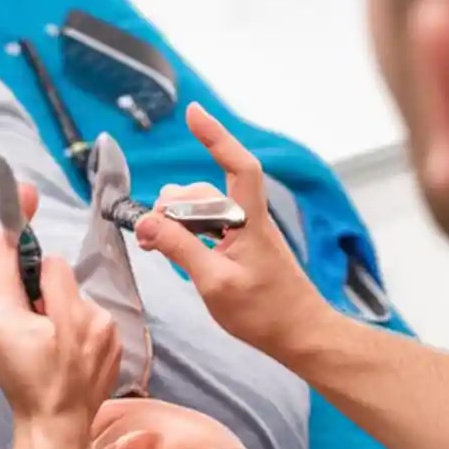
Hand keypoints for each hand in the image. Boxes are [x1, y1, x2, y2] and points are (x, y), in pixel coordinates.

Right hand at [0, 190, 121, 443]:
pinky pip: (92, 328)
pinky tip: (62, 361)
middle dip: (44, 300)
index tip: (20, 288)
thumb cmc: (24, 379)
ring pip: (78, 308)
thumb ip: (1, 273)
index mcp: (72, 308)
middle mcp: (99, 316)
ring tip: (45, 351)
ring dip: (60, 320)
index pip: (52, 263)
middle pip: (65, 286)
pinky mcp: (116, 352)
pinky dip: (76, 337)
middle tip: (27, 332)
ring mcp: (112, 336)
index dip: (30, 276)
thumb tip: (5, 231)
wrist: (55, 427)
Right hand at [135, 103, 330, 358]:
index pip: (239, 166)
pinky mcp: (242, 247)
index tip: (193, 113)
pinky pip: (209, 227)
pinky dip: (187, 232)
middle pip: (205, 192)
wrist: (301, 334)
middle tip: (148, 236)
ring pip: (203, 209)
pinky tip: (172, 249)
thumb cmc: (265, 313)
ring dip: (176, 220)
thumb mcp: (215, 284)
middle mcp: (249, 220)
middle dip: (172, 205)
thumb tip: (147, 223)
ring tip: (154, 244)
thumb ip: (181, 250)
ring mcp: (246, 233)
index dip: (217, 137)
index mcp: (250, 222)